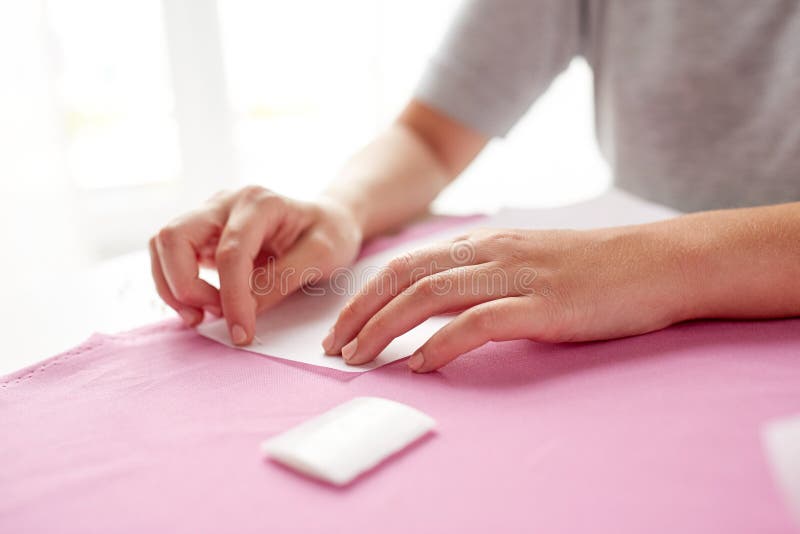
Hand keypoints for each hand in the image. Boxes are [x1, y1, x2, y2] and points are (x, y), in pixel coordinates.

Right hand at [150, 186, 361, 343]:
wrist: (328, 220)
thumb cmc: (330, 233)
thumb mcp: (323, 255)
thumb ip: (283, 279)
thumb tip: (246, 308)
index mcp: (260, 203)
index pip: (231, 251)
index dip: (232, 297)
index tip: (243, 332)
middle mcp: (226, 203)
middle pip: (174, 236)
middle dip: (184, 285)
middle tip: (212, 316)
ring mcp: (210, 217)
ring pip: (163, 245)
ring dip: (173, 286)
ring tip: (203, 316)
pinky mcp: (203, 236)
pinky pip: (170, 257)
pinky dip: (175, 286)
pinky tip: (202, 307)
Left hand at [323, 227, 688, 371]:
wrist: (657, 262)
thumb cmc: (592, 268)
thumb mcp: (524, 261)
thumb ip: (480, 277)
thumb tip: (435, 308)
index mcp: (483, 243)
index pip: (406, 264)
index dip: (366, 295)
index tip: (341, 326)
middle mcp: (491, 252)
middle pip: (405, 277)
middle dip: (361, 312)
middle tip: (335, 347)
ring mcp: (516, 275)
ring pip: (431, 295)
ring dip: (387, 328)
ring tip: (361, 357)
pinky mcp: (543, 304)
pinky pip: (479, 321)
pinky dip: (442, 343)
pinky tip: (421, 363)